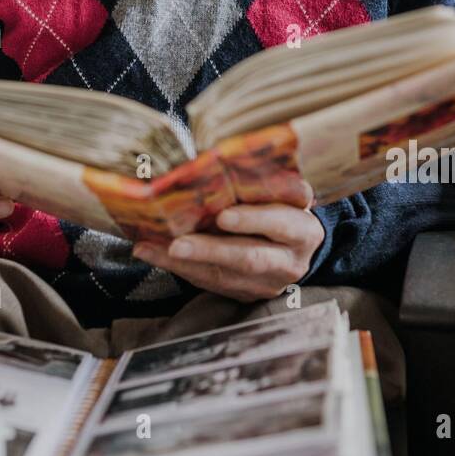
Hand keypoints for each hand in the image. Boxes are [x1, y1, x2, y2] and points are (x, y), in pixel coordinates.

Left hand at [132, 176, 324, 301]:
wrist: (299, 250)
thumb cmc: (285, 209)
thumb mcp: (285, 196)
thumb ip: (263, 185)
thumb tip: (216, 160)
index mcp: (303, 230)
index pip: (281, 225)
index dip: (253, 221)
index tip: (224, 216)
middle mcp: (289, 261)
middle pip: (249, 258)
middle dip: (210, 251)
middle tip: (177, 244)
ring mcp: (268, 284)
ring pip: (224, 277)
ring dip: (184, 263)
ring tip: (151, 249)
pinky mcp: (247, 294)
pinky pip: (211, 283)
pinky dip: (180, 268)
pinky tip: (155, 254)